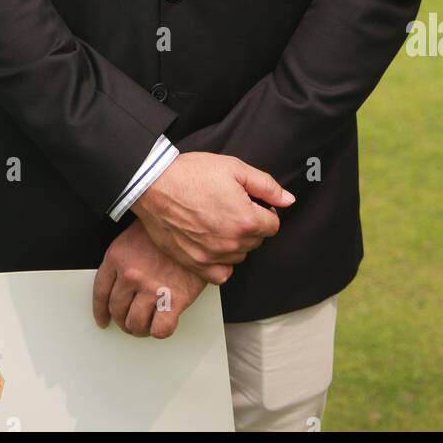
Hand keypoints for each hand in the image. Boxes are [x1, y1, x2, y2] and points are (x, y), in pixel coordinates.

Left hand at [92, 217, 230, 337]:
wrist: (198, 226)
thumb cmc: (168, 228)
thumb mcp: (135, 235)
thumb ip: (122, 259)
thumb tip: (117, 286)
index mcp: (118, 257)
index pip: (101, 292)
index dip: (100, 311)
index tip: (103, 320)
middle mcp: (131, 274)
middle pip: (117, 310)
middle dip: (122, 320)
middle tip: (128, 322)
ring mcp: (152, 287)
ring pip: (135, 323)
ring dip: (139, 329)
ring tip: (145, 326)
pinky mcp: (175, 298)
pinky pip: (160, 329)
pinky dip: (160, 330)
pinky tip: (162, 323)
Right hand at [133, 151, 294, 277]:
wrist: (154, 185)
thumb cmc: (191, 174)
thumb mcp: (234, 169)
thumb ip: (266, 186)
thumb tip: (288, 200)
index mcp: (246, 220)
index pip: (273, 224)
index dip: (263, 210)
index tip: (250, 202)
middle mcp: (232, 243)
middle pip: (257, 241)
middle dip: (250, 225)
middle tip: (230, 207)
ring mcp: (213, 256)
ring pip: (240, 256)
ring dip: (236, 243)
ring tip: (218, 221)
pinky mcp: (195, 263)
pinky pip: (221, 274)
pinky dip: (221, 262)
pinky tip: (213, 244)